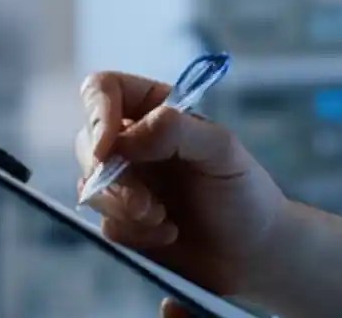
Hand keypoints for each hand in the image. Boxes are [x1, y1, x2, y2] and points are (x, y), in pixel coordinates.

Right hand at [75, 71, 289, 297]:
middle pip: (88, 142)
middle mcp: (136, 140)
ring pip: (91, 185)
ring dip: (124, 208)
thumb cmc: (244, 192)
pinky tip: (168, 234)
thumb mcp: (222, 150)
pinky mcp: (124, 219)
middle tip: (146, 204)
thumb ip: (176, 130)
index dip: (97, 114)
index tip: (107, 150)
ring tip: (164, 220)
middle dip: (113, 178)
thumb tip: (126, 136)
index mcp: (158, 109)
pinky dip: (134, 232)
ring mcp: (127, 180)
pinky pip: (105, 222)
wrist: (252, 252)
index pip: (105, 89)